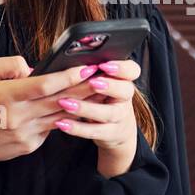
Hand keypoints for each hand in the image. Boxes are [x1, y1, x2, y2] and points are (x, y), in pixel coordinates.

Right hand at [0, 56, 100, 173]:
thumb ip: (7, 64)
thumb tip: (32, 67)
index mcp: (5, 96)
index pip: (44, 85)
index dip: (68, 77)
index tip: (86, 67)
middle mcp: (18, 117)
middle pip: (60, 101)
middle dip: (85, 88)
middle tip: (105, 76)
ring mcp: (25, 134)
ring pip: (61, 117)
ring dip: (83, 105)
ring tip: (102, 91)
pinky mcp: (29, 146)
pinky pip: (50, 128)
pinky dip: (65, 118)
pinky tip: (80, 108)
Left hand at [51, 59, 141, 177]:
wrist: (115, 129)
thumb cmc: (103, 98)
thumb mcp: (103, 83)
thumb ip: (92, 72)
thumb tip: (69, 61)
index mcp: (124, 80)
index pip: (132, 70)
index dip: (121, 68)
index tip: (104, 65)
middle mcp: (125, 98)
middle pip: (125, 91)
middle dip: (109, 86)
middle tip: (92, 82)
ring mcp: (119, 117)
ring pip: (107, 113)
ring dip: (86, 108)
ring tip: (65, 103)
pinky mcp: (110, 134)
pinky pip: (94, 131)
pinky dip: (77, 128)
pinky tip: (62, 123)